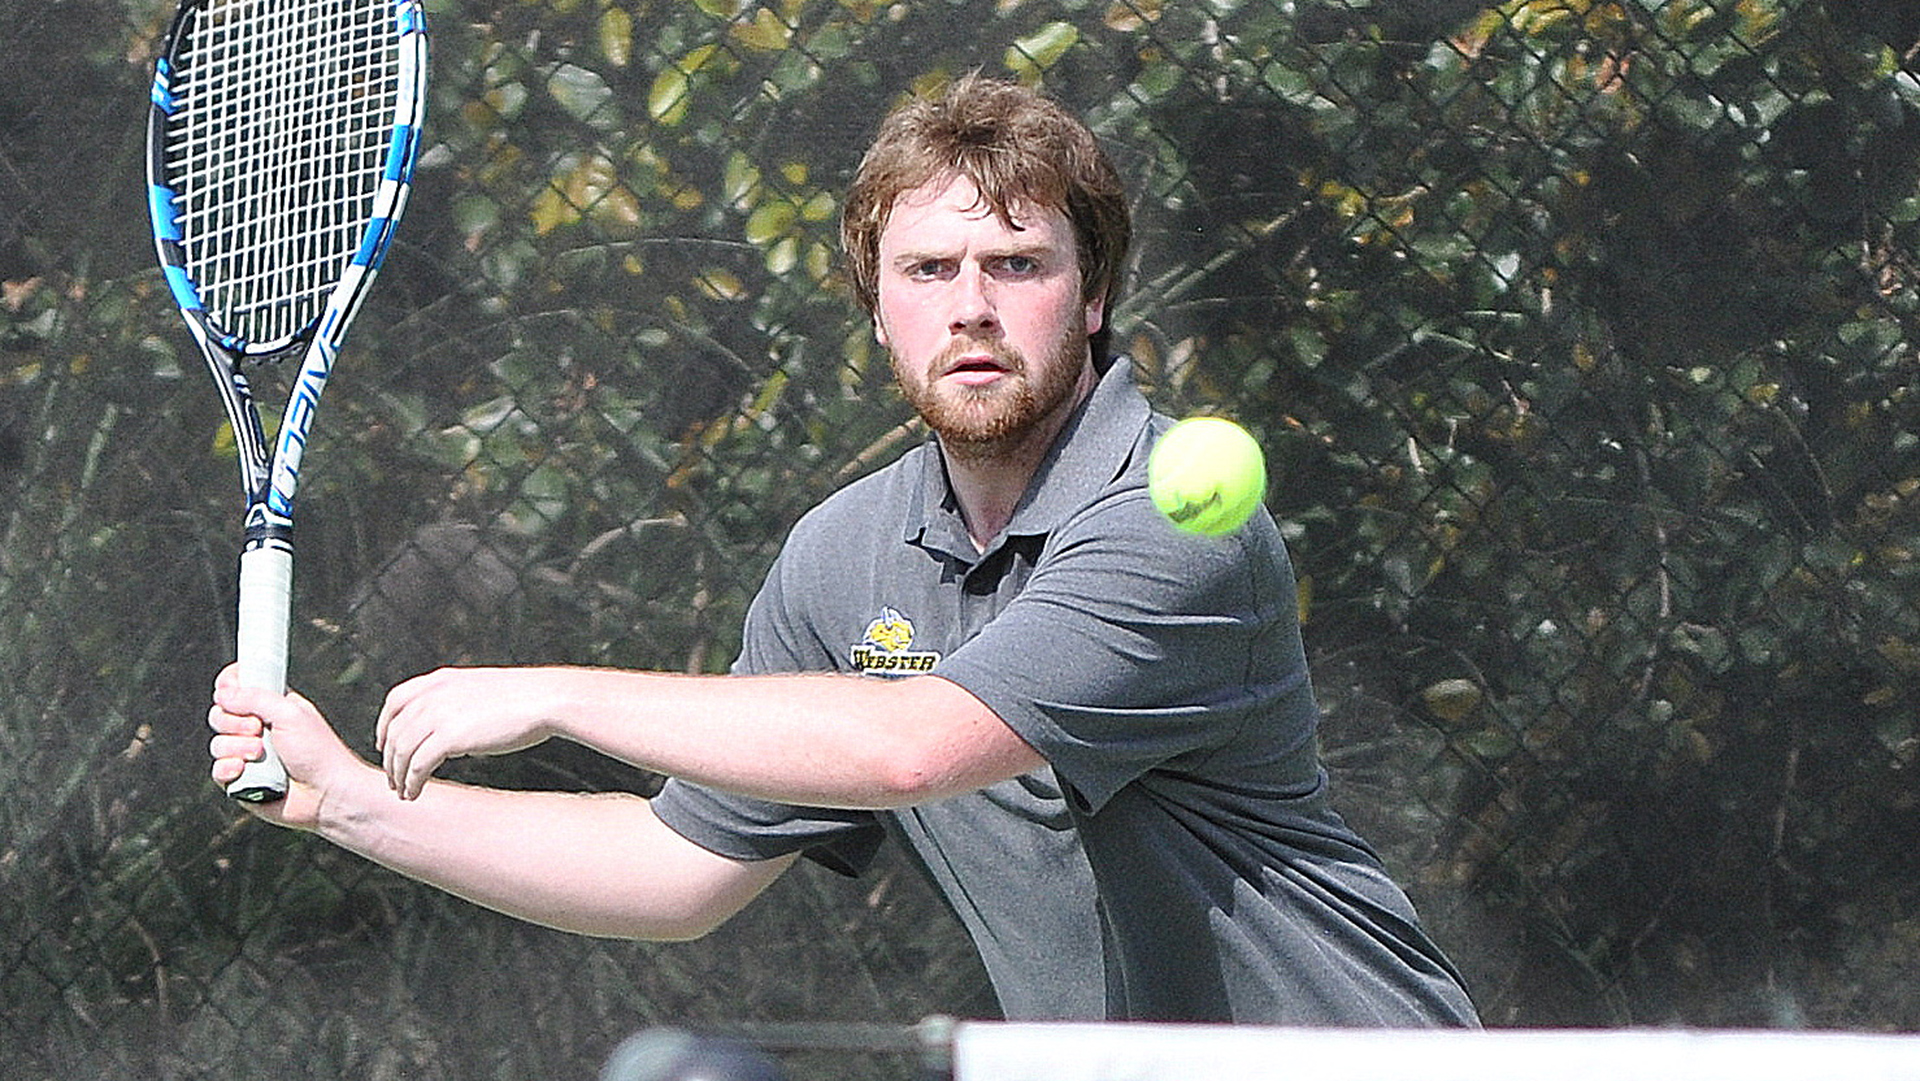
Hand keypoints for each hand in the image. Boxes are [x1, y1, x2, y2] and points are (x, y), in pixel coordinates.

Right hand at [208, 665, 361, 829]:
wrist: (326, 794)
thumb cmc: (318, 752)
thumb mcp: (291, 713)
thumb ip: (256, 698)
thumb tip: (222, 693)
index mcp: (272, 707)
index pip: (238, 687)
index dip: (228, 685)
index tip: (229, 687)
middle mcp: (258, 729)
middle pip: (220, 714)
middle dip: (233, 721)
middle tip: (258, 728)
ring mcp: (248, 756)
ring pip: (218, 743)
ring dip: (236, 747)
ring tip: (260, 754)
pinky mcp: (242, 781)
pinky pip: (218, 770)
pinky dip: (227, 769)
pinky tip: (243, 770)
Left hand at [376, 667, 562, 800]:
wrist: (545, 699)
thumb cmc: (523, 698)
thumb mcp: (480, 688)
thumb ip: (457, 701)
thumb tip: (450, 728)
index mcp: (440, 680)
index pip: (395, 700)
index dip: (384, 725)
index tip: (384, 745)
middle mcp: (433, 694)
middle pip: (395, 730)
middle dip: (390, 759)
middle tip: (393, 779)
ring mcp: (439, 714)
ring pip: (402, 751)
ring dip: (398, 775)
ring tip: (403, 792)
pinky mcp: (449, 737)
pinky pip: (418, 765)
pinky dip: (412, 782)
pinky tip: (415, 793)